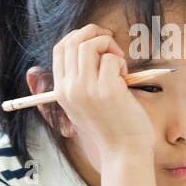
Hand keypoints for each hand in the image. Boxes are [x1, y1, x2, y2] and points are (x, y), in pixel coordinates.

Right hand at [51, 25, 154, 156]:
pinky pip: (111, 59)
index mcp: (61, 90)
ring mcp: (87, 89)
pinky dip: (121, 62)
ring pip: (91, 46)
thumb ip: (77, 80)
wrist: (123, 151)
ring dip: (109, 47)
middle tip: (111, 43)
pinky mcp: (107, 90)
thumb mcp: (82, 104)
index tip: (97, 39)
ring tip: (119, 64)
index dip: (79, 36)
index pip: (60, 48)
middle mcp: (69, 88)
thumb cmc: (109, 126)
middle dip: (94, 34)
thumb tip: (84, 46)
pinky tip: (125, 79)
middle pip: (73, 41)